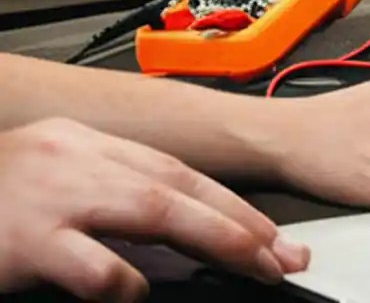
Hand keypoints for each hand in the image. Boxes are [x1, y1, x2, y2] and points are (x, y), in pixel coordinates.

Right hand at [0, 118, 308, 301]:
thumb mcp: (53, 182)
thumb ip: (109, 197)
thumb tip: (180, 230)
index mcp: (84, 144)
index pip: (175, 169)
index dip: (229, 202)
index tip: (270, 234)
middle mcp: (73, 158)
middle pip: (176, 186)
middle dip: (238, 222)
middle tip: (280, 256)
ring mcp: (49, 197)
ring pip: (153, 209)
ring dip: (213, 237)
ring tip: (251, 266)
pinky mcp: (24, 240)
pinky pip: (93, 264)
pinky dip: (125, 282)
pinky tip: (140, 295)